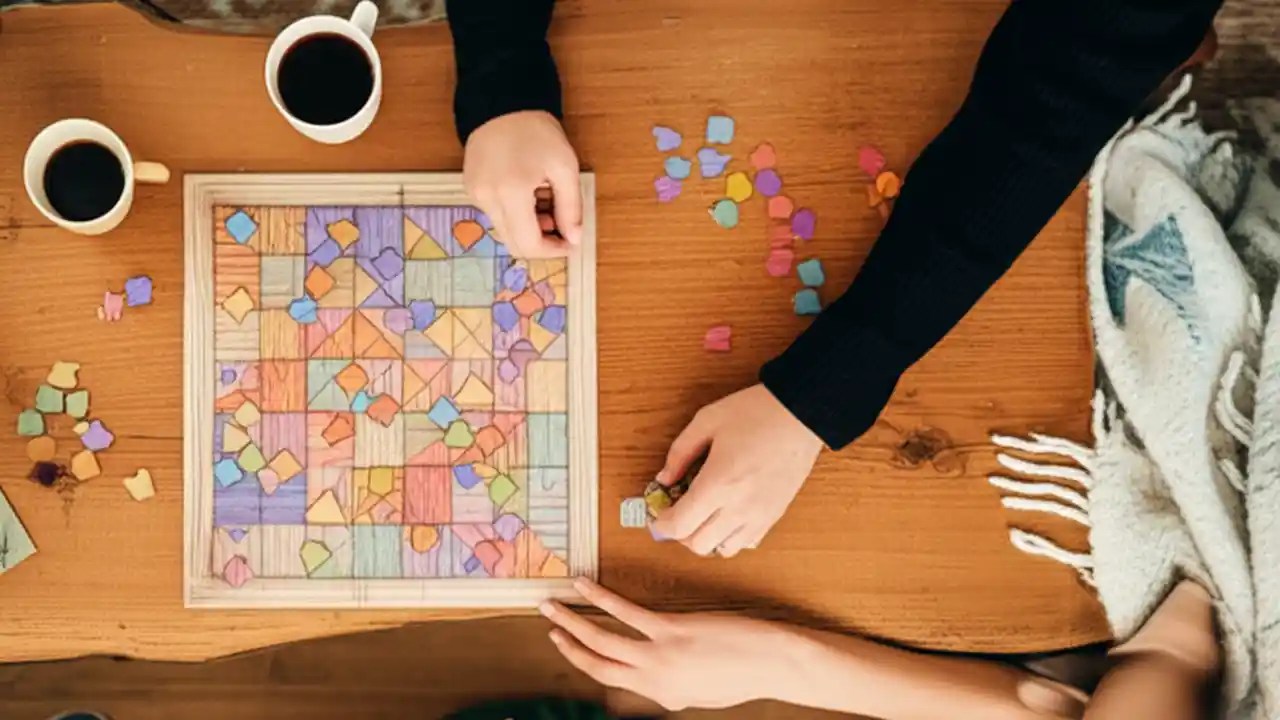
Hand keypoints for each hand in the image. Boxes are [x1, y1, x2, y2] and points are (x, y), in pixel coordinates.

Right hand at [463, 110, 582, 257]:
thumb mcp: (564, 167)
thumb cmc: (536, 131)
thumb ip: (571, 207)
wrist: (502, 103)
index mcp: (512, 193)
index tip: (569, 242)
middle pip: (514, 243)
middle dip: (540, 241)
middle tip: (559, 223)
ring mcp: (476, 195)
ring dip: (527, 227)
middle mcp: (487, 198)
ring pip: (505, 231)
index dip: (552, 251)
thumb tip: (574, 238)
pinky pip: (495, 214)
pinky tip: (527, 193)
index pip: (529, 244)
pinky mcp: (471, 189)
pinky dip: (514, 214)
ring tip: (544, 201)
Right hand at [543, 578, 793, 710]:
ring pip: (602, 639)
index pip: (611, 679)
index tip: (566, 644)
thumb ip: (676, 689)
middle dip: (567, 643)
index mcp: (661, 696)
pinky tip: (585, 585)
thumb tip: (662, 687)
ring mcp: (660, 655)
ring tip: (552, 604)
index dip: (583, 661)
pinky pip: (625, 613)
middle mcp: (653, 680)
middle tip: (546, 623)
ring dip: (572, 620)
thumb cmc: (745, 673)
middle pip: (597, 662)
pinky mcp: (671, 631)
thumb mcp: (704, 693)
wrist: (772, 663)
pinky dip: (600, 599)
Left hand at [651, 384, 822, 556]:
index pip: (680, 525)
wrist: (802, 413)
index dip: (660, 526)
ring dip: (707, 537)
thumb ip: (680, 452)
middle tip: (677, 512)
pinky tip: (727, 515)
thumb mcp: (707, 421)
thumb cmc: (757, 412)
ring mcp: (760, 514)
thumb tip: (665, 478)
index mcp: (718, 483)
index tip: (655, 517)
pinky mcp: (775, 514)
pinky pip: (747, 542)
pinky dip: (730, 536)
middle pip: (698, 545)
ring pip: (723, 550)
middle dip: (680, 533)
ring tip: (703, 515)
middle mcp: (739, 507)